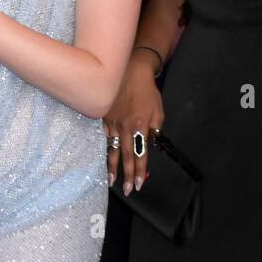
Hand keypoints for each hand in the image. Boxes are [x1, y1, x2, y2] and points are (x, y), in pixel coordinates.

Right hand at [103, 51, 164, 195]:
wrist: (130, 71)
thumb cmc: (147, 91)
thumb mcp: (158, 111)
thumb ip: (155, 129)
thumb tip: (149, 144)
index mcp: (140, 127)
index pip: (140, 154)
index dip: (140, 171)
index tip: (140, 184)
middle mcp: (124, 127)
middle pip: (125, 156)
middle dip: (126, 175)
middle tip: (127, 190)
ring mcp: (111, 122)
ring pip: (111, 149)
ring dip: (112, 166)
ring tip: (110, 181)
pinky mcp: (103, 117)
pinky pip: (105, 137)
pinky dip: (105, 149)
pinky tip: (104, 158)